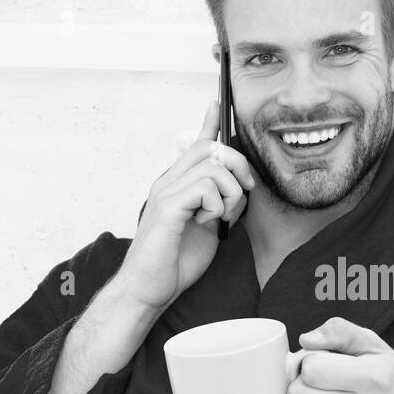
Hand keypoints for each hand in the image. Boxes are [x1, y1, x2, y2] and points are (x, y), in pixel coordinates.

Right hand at [112, 101, 254, 311]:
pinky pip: (205, 188)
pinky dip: (216, 206)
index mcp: (176, 186)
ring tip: (220, 219)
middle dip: (238, 166)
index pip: (195, 145)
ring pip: (213, 167)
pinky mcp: (168, 208)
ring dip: (230, 194)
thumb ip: (217, 205)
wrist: (149, 290)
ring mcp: (166, 193)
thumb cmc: (175, 264)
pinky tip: (205, 224)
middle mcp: (168, 183)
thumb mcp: (207, 229)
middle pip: (210, 148)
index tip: (217, 103)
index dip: (208, 124)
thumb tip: (237, 192)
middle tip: (244, 194)